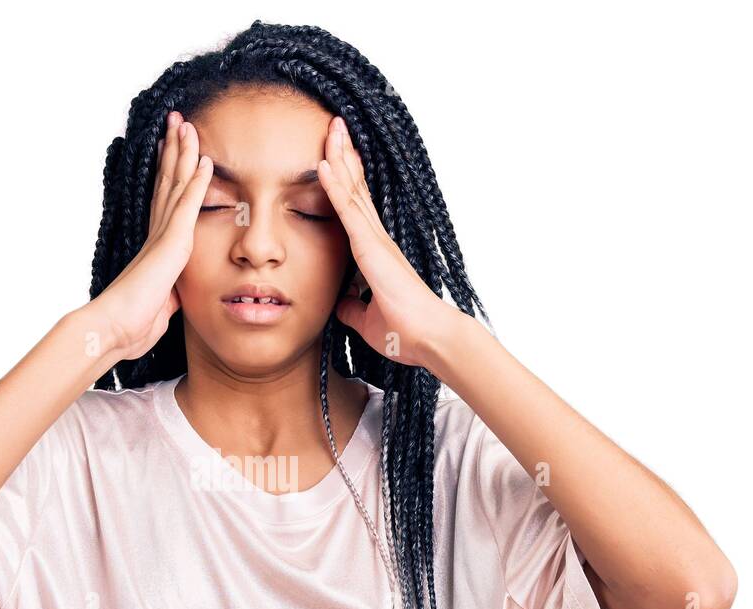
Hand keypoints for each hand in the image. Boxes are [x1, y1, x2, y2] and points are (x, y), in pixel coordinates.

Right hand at [87, 110, 213, 361]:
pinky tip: (205, 159)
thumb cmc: (130, 326)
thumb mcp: (160, 308)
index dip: (170, 173)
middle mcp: (156, 235)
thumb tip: (172, 296)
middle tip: (178, 121)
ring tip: (188, 125)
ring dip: (184, 153)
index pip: (165, 201)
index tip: (173, 149)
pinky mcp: (171, 245)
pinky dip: (197, 182)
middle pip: (167, 182)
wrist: (113, 330)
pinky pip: (187, 206)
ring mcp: (163, 237)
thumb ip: (168, 295)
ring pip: (176, 185)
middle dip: (174, 150)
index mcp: (154, 247)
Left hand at [318, 115, 458, 367]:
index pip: (357, 208)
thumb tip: (341, 304)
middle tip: (335, 126)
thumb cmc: (406, 332)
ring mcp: (375, 241)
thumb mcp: (367, 320)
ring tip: (331, 129)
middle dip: (345, 155)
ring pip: (353, 191)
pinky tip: (323, 166)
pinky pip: (348, 212)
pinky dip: (335, 187)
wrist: (429, 339)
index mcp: (377, 253)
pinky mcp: (372, 249)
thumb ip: (352, 308)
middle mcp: (378, 240)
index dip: (347, 179)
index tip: (336, 154)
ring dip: (339, 158)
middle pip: (357, 188)